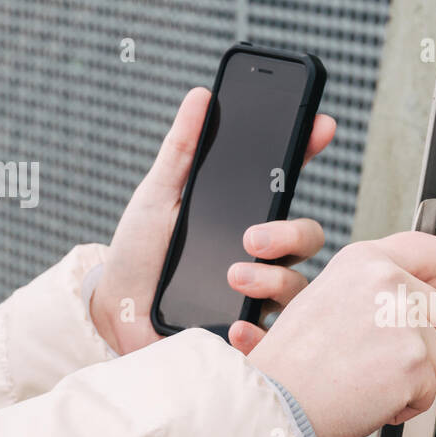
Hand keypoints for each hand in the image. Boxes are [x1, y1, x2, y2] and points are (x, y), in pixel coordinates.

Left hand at [90, 87, 336, 354]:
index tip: (320, 126)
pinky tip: (235, 326)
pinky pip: (274, 340)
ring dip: (270, 280)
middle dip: (290, 234)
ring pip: (298, 289)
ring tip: (232, 276)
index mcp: (247, 217)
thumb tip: (201, 96)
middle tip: (251, 237)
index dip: (309, 151)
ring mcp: (259, 296)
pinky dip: (259, 334)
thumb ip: (183, 151)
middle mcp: (263, 257)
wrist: (115, 309)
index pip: (289, 184)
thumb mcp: (158, 196)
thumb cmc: (141, 251)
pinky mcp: (246, 337)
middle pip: (309, 239)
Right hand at [244, 232, 435, 436]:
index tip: (427, 303)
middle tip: (380, 362)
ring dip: (411, 378)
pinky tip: (369, 400)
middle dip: (421, 344)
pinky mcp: (414, 357)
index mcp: (363, 260)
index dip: (434, 283)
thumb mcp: (323, 302)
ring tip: (367, 382)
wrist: (274, 404)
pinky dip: (405, 405)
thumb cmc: (290, 367)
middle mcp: (387, 279)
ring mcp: (403, 318)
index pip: (431, 252)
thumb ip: (372, 293)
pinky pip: (429, 390)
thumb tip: (414, 302)